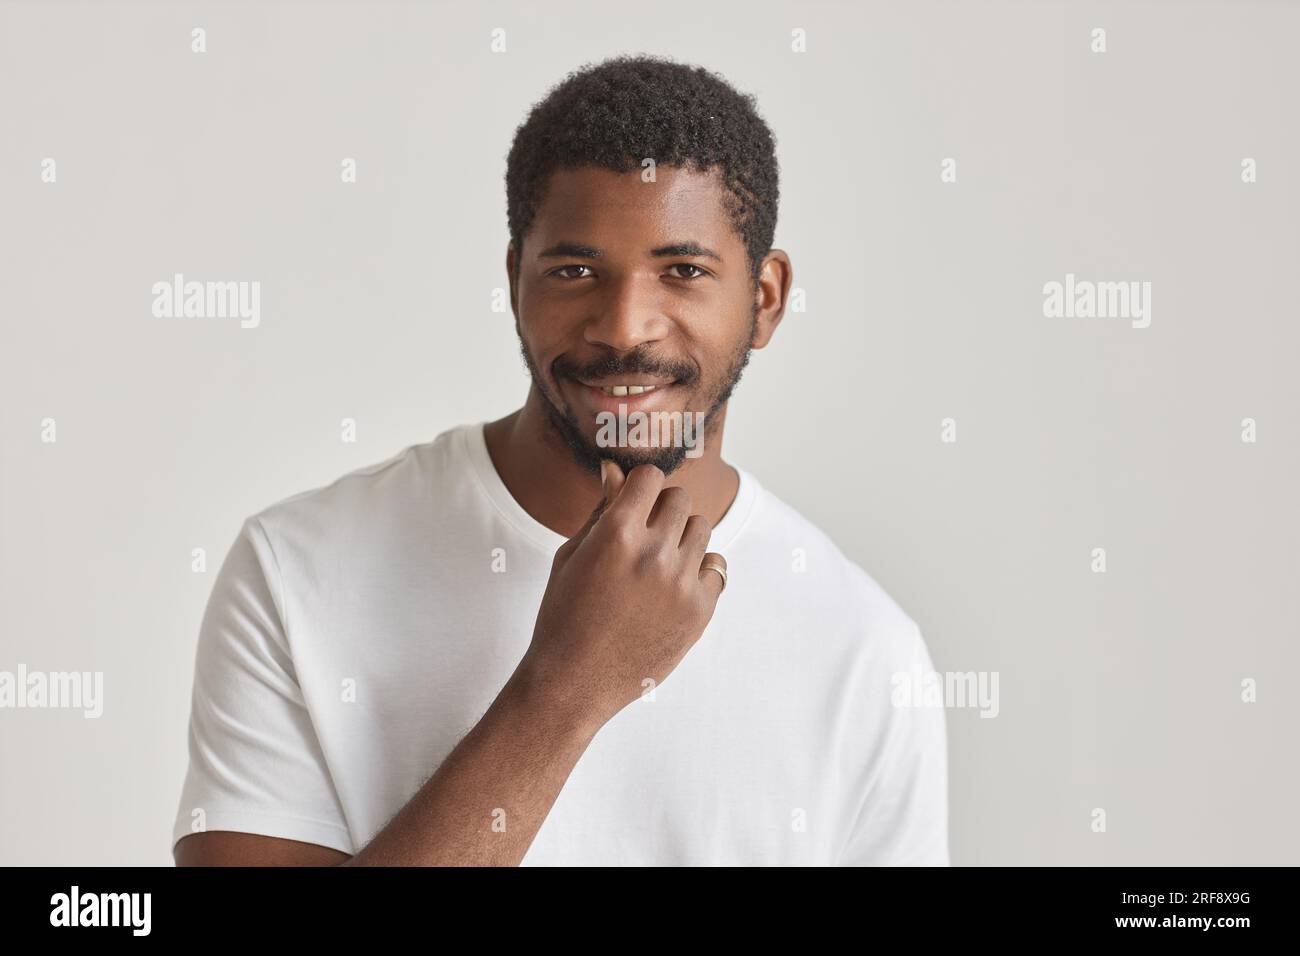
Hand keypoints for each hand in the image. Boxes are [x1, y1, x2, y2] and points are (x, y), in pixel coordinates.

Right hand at [514, 460, 727, 728]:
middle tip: (643, 536)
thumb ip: (602, 509)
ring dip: (682, 537)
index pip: (649, 477)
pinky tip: (674, 586)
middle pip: (680, 499)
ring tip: (656, 564)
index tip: (633, 500)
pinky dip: (699, 570)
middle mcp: (654, 553)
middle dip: (661, 509)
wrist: (573, 683)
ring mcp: (681, 583)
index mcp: (616, 533)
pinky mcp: (700, 611)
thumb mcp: (573, 556)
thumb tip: (613, 469)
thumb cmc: (564, 615)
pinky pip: (717, 566)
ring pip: (702, 528)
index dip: (639, 485)